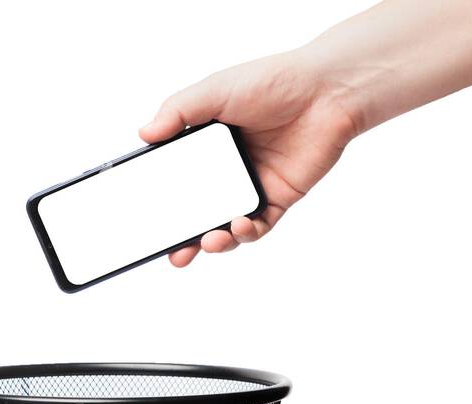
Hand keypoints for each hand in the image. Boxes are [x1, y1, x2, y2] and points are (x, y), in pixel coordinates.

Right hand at [139, 49, 359, 266]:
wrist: (327, 91)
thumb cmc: (273, 81)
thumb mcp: (215, 90)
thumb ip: (178, 111)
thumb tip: (144, 133)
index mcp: (206, 145)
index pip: (176, 178)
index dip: (161, 199)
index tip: (146, 218)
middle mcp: (227, 168)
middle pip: (199, 210)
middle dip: (184, 238)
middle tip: (172, 253)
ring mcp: (252, 185)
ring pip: (227, 225)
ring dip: (215, 241)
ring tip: (208, 241)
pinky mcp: (278, 198)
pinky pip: (259, 226)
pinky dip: (247, 233)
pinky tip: (239, 226)